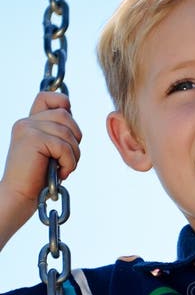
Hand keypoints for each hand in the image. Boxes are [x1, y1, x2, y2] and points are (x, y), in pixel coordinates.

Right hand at [4, 91, 81, 216]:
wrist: (19, 196)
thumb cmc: (37, 179)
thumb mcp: (49, 151)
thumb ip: (57, 132)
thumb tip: (72, 115)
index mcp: (29, 123)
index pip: (49, 97)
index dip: (64, 104)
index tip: (67, 130)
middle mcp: (26, 122)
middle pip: (66, 115)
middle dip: (75, 139)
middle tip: (67, 159)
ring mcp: (28, 128)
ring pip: (67, 131)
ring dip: (73, 154)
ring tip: (64, 169)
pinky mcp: (32, 139)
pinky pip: (64, 146)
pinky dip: (69, 162)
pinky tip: (61, 173)